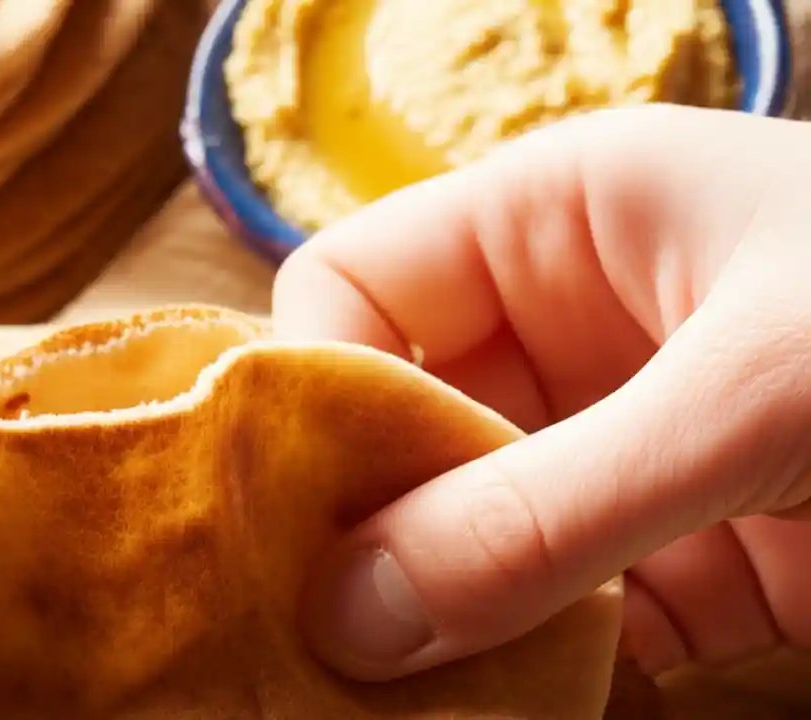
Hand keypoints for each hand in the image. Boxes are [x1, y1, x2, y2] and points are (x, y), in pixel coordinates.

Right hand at [275, 105, 810, 681]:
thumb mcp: (753, 399)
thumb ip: (545, 508)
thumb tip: (353, 615)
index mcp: (554, 219)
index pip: (356, 289)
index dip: (314, 393)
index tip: (296, 520)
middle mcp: (564, 326)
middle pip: (399, 426)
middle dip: (369, 534)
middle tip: (329, 646)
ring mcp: (617, 445)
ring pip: (467, 534)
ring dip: (444, 622)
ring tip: (402, 702)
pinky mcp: (674, 553)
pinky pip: (557, 614)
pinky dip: (532, 674)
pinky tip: (506, 714)